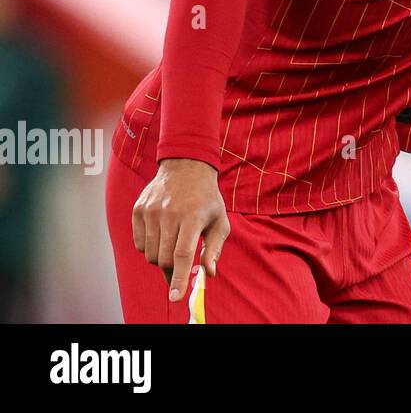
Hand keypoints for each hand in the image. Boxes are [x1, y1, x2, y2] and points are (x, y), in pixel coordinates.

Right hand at [132, 157, 228, 302]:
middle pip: (164, 259)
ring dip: (161, 257)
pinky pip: (138, 244)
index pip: (183, 255)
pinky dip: (149, 246)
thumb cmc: (206, 198)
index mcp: (193, 216)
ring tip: (173, 241)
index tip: (176, 297)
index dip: (180, 278)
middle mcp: (169, 214)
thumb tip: (208, 274)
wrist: (186, 166)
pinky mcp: (138, 210)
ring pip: (150, 254)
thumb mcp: (219, 220)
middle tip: (181, 267)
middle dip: (173, 269)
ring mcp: (151, 211)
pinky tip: (162, 232)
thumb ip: (215, 248)